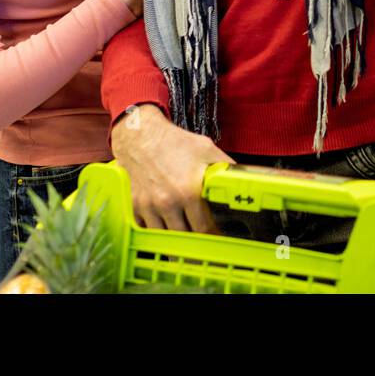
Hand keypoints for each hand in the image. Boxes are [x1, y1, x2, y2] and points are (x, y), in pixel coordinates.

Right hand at [110, 104, 231, 232]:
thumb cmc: (174, 142)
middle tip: (202, 239)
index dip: (212, 234)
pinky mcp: (134, 206)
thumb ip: (224, 167)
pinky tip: (164, 226)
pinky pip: (146, 229)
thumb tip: (240, 179)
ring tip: (185, 234)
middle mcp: (167, 203)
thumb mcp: (206, 149)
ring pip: (164, 236)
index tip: (217, 235)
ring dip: (175, 237)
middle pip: (184, 237)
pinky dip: (156, 231)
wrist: (140, 135)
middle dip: (195, 239)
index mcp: (188, 192)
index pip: (203, 228)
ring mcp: (148, 207)